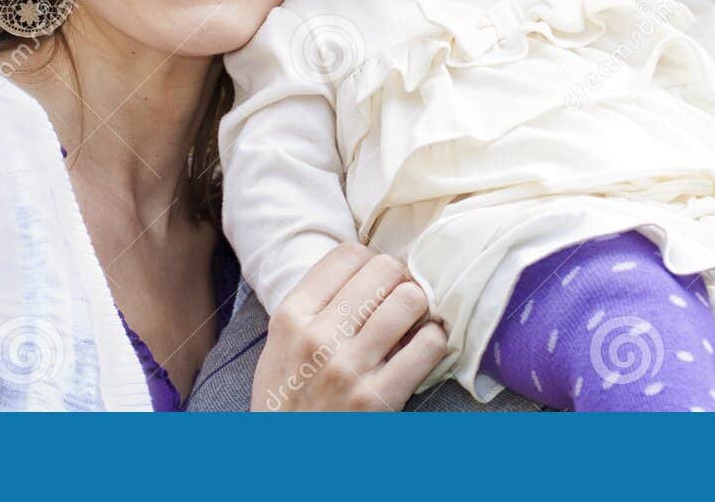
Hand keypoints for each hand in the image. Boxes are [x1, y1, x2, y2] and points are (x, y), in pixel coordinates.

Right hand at [252, 241, 448, 410]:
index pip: (349, 254)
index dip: (372, 261)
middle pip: (384, 269)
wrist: (286, 460)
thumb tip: (367, 268)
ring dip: (420, 308)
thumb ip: (314, 305)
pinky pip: (427, 346)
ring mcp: (348, 368)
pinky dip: (433, 342)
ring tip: (414, 322)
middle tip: (400, 299)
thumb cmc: (286, 401)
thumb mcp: (280, 344)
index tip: (378, 280)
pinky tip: (423, 349)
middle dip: (400, 280)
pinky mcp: (378, 399)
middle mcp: (318, 336)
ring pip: (409, 300)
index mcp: (291, 316)